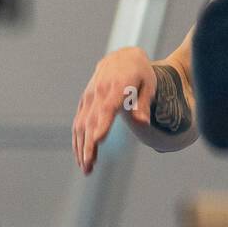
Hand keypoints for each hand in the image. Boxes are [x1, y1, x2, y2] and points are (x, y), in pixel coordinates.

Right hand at [72, 46, 155, 173]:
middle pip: (89, 123)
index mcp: (116, 88)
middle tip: (88, 169)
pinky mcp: (85, 101)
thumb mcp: (149, 85)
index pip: (106, 110)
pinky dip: (78, 139)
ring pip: (80, 125)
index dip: (100, 127)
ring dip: (80, 148)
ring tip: (85, 169)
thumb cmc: (141, 73)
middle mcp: (98, 93)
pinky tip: (82, 155)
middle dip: (87, 147)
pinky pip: (78, 122)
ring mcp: (89, 97)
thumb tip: (142, 123)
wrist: (123, 57)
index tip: (96, 143)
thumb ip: (144, 104)